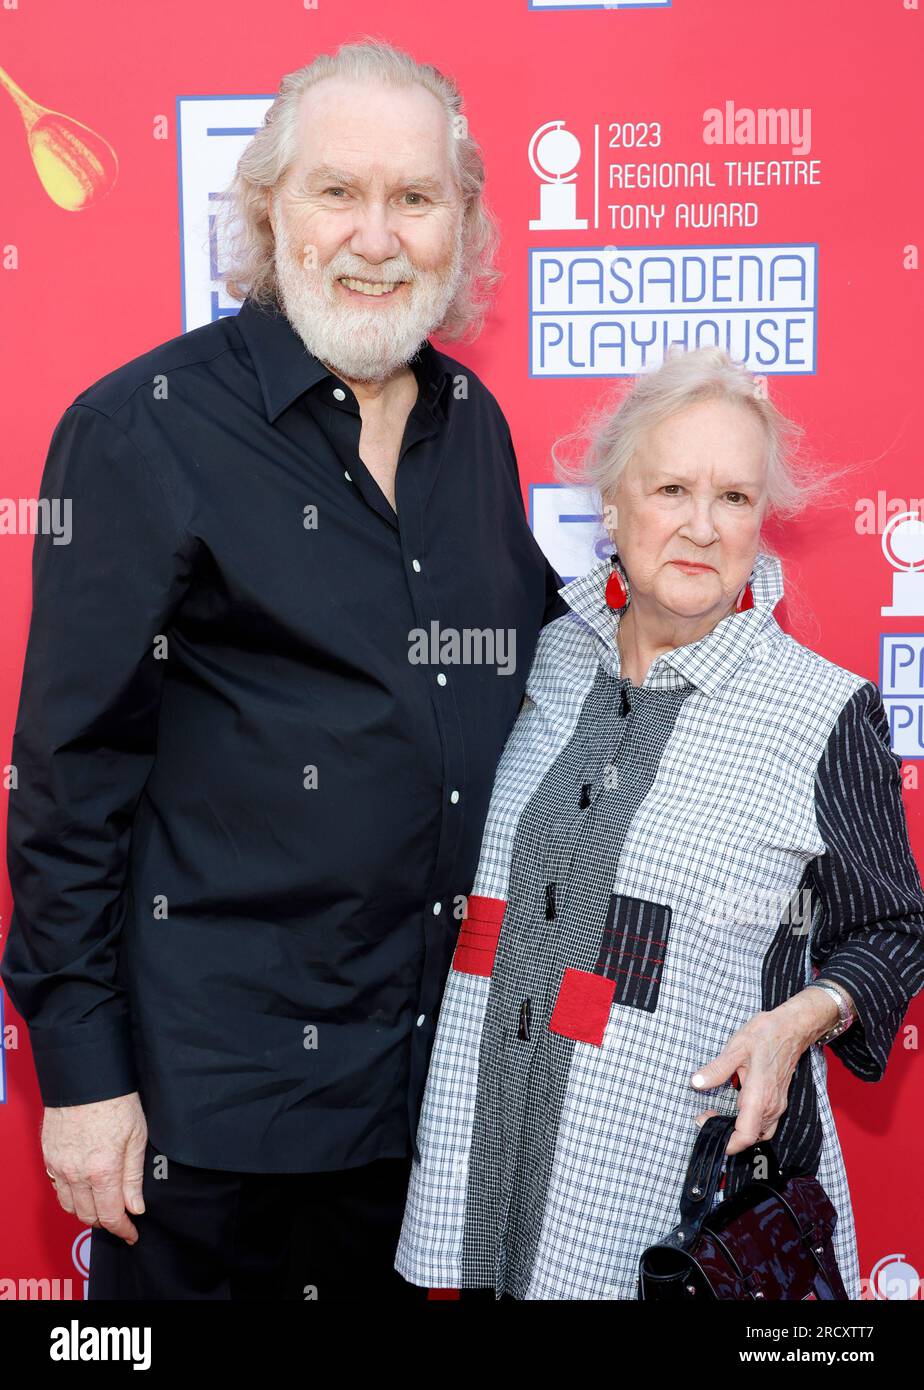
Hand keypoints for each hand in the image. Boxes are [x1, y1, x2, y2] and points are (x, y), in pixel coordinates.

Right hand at [42, 1092, 147, 1243]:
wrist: (86, 1078)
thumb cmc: (116, 1102)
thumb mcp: (137, 1137)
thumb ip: (133, 1177)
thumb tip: (135, 1208)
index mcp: (102, 1171)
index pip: (111, 1216)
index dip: (123, 1230)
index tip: (132, 1234)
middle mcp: (77, 1174)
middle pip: (88, 1216)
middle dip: (106, 1222)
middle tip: (120, 1218)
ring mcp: (59, 1167)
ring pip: (70, 1206)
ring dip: (86, 1211)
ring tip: (102, 1204)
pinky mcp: (49, 1157)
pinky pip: (57, 1188)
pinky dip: (70, 1195)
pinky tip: (84, 1187)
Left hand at [689, 990, 839, 1155]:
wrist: (793, 1028)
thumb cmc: (766, 1035)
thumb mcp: (736, 1048)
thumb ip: (717, 1069)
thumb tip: (696, 1083)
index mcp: (760, 1097)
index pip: (746, 1136)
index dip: (727, 1143)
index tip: (706, 1125)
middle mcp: (771, 1106)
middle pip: (751, 1138)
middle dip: (728, 1135)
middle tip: (707, 1115)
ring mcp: (777, 1105)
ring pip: (759, 1132)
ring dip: (738, 1130)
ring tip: (718, 1112)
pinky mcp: (779, 1101)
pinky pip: (765, 1123)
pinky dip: (748, 1123)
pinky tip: (735, 1108)